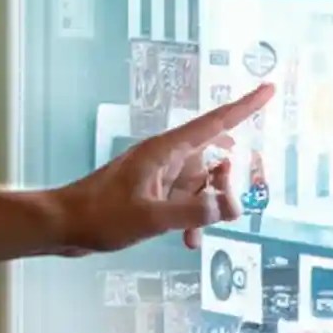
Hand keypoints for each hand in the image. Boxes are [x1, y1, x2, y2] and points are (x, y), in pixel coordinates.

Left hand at [53, 84, 274, 253]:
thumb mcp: (149, 218)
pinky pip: (186, 200)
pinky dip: (193, 218)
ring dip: (207, 208)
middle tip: (226, 210)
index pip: (215, 123)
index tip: (269, 90)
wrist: (64, 225)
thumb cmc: (100, 217)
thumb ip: (191, 214)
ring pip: (201, 184)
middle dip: (227, 183)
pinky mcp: (152, 192)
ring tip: (198, 234)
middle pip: (214, 157)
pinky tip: (189, 241)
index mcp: (165, 151)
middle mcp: (165, 157)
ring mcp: (159, 175)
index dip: (245, 107)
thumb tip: (224, 207)